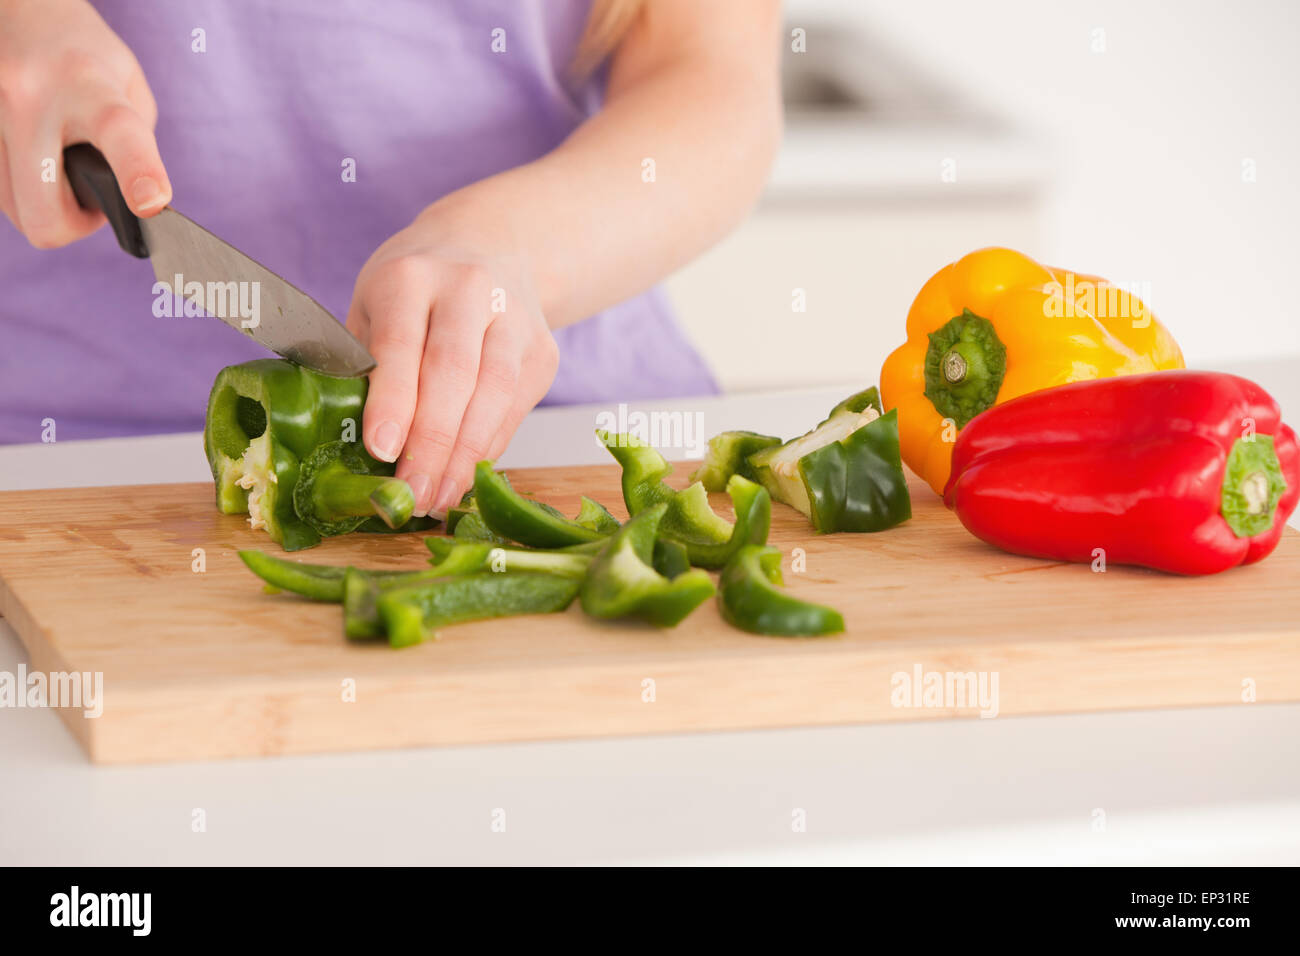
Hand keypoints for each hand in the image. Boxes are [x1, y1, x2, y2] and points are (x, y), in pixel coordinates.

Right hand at [0, 0, 170, 246]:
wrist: (17, 6)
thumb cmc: (83, 51)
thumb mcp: (127, 85)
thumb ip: (137, 146)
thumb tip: (131, 203)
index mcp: (88, 83)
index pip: (116, 131)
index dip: (137, 172)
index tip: (151, 203)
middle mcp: (28, 94)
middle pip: (43, 212)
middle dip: (73, 224)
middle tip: (91, 199)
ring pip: (13, 209)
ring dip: (43, 204)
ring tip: (58, 170)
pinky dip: (18, 187)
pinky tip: (31, 157)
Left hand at [347, 216, 559, 516]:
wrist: (490, 246)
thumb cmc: (413, 290)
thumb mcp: (372, 306)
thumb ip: (363, 363)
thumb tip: (354, 444)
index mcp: (410, 274)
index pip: (401, 344)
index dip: (393, 401)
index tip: (382, 451)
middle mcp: (469, 288)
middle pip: (455, 373)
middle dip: (432, 442)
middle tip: (412, 495)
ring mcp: (515, 318)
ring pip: (495, 393)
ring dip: (466, 455)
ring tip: (439, 498)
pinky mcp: (542, 349)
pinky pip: (515, 408)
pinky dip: (489, 447)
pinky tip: (464, 475)